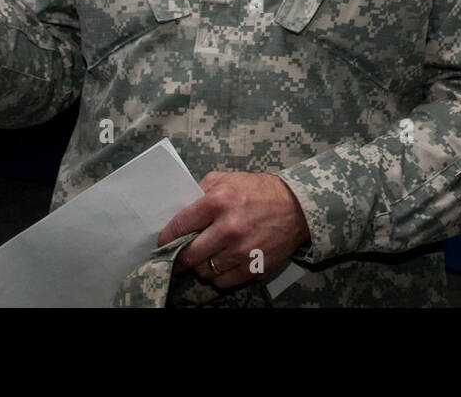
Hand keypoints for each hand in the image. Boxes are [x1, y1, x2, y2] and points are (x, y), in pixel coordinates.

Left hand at [158, 172, 309, 288]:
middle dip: (180, 258)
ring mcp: (242, 251)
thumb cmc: (260, 192)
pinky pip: (224, 281)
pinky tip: (224, 262)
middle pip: (189, 256)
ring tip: (207, 256)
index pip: (179, 226)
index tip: (163, 243)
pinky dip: (219, 275)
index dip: (166, 238)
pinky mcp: (254, 267)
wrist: (297, 208)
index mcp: (219, 201)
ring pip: (205, 272)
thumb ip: (201, 190)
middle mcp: (229, 228)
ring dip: (201, 266)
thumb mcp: (228, 179)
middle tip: (179, 256)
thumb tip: (179, 210)